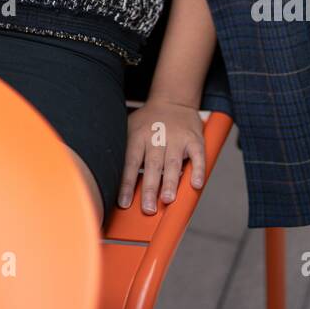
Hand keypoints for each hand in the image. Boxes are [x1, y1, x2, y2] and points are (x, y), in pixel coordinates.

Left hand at [118, 96, 205, 213]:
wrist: (173, 100)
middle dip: (150, 188)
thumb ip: (125, 153)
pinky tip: (195, 184)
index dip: (127, 184)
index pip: (131, 162)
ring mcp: (177, 138)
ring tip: (168, 199)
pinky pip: (197, 156)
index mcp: (138, 136)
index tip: (124, 203)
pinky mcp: (194, 139)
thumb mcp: (130, 129)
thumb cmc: (148, 122)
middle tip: (148, 208)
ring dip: (170, 182)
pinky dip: (197, 170)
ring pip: (173, 162)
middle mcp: (157, 137)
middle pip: (152, 165)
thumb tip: (112, 181)